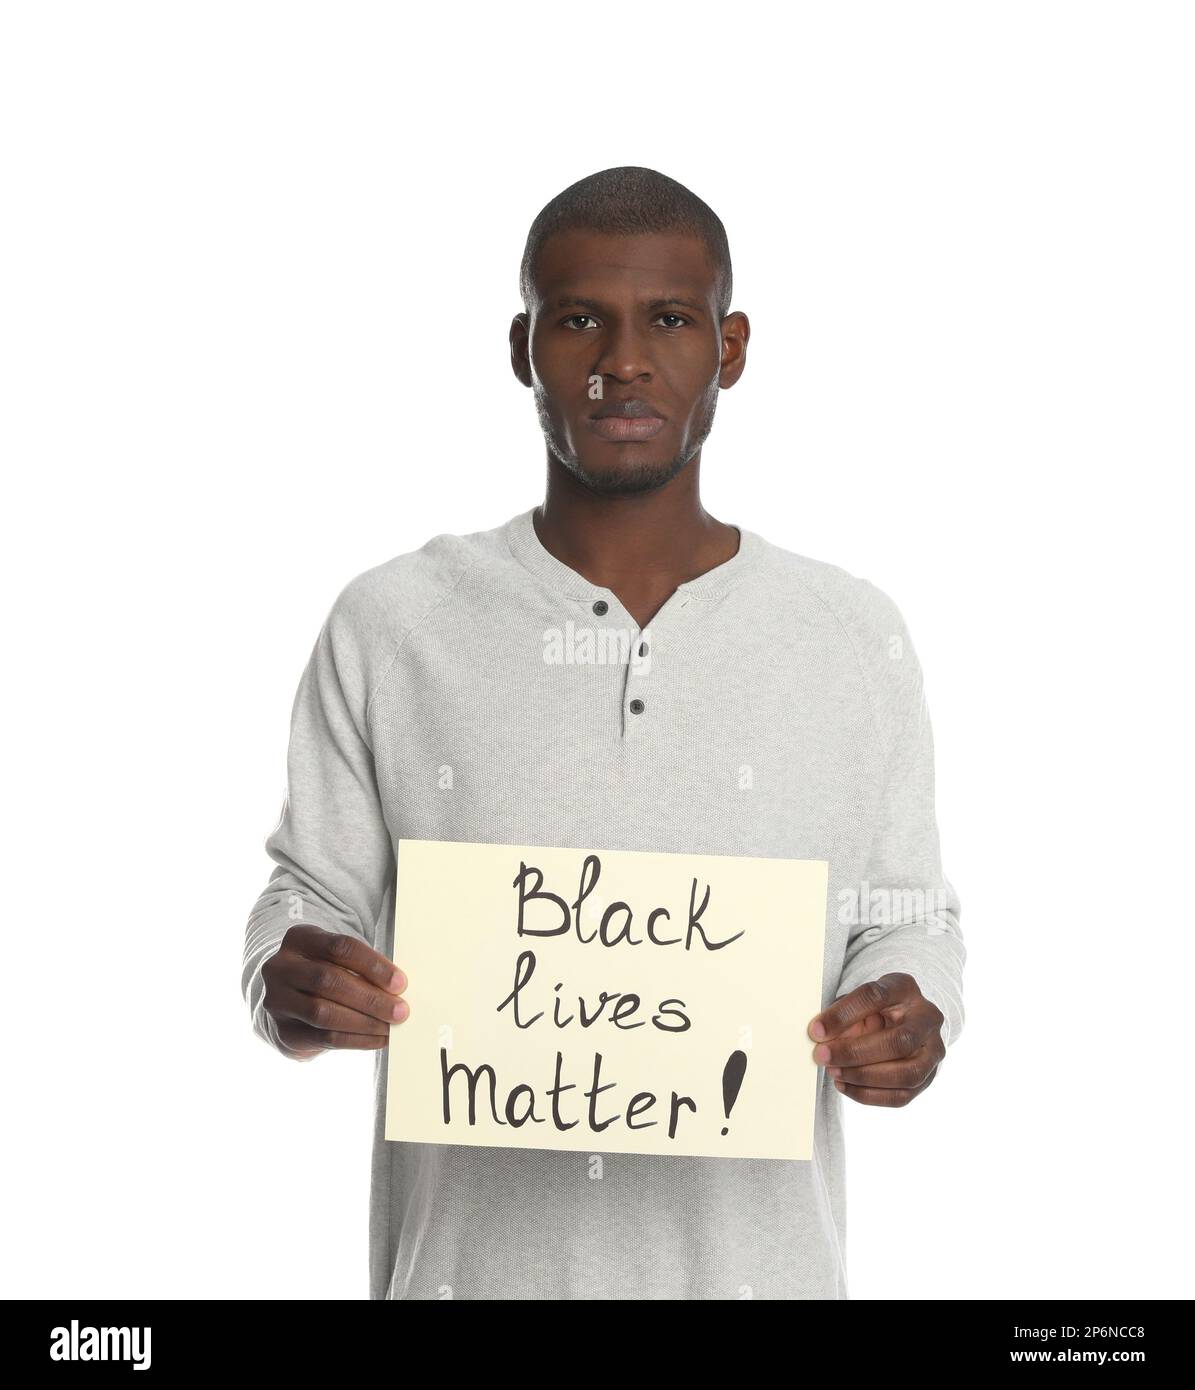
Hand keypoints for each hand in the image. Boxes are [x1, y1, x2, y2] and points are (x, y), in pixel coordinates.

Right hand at [262, 923, 408, 1059]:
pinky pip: (323, 1038)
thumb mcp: (336, 959)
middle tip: (400, 1011)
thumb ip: (361, 968)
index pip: (339, 947)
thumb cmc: (324, 973)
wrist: (290, 1002)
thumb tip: (397, 990)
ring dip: (364, 1022)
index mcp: (299, 939)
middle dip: (370, 998)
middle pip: (329, 981)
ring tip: (390, 1027)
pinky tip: (377, 1039)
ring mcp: (277, 1001)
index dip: (373, 965)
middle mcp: (281, 968)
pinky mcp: (283, 1031)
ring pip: (324, 1013)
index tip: (400, 983)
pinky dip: (356, 1040)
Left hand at [807, 972, 944, 1105]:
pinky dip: (868, 1095)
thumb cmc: (872, 1008)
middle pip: (900, 1041)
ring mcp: (933, 1051)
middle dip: (855, 1052)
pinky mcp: (928, 1078)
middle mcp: (927, 1018)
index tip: (816, 1030)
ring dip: (864, 1077)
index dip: (844, 1014)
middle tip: (822, 1055)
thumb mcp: (857, 1000)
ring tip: (833, 1072)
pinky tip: (844, 1085)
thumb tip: (821, 1037)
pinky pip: (901, 1096)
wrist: (902, 1020)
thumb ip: (842, 1014)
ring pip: (907, 1073)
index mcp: (905, 988)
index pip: (876, 997)